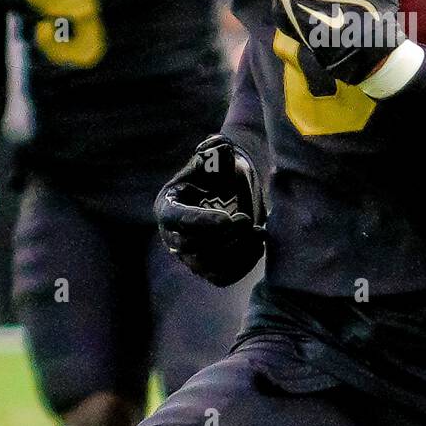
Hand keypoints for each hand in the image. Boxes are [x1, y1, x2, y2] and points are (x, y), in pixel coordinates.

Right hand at [154, 134, 264, 285]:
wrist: (233, 187)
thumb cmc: (221, 169)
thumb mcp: (216, 155)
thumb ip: (214, 150)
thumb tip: (213, 149)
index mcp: (168, 206)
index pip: (177, 220)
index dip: (202, 222)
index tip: (230, 219)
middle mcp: (173, 235)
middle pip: (191, 247)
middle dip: (223, 237)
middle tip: (248, 220)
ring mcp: (189, 255)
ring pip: (206, 266)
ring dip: (234, 253)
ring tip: (257, 234)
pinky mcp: (208, 268)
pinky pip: (221, 277)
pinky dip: (241, 266)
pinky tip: (257, 245)